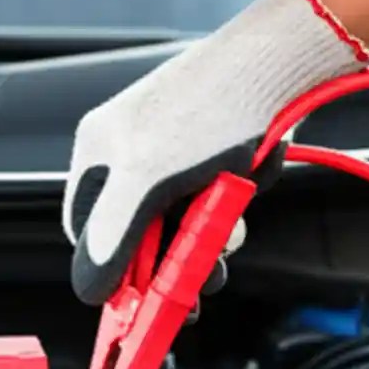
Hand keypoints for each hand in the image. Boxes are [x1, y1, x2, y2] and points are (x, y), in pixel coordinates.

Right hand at [62, 0, 368, 304]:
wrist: (281, 65)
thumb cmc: (213, 106)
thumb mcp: (148, 179)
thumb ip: (111, 237)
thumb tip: (87, 289)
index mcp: (100, 154)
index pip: (87, 235)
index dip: (112, 273)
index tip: (141, 303)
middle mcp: (131, 156)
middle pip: (138, 237)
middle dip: (170, 264)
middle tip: (196, 286)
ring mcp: (173, 159)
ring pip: (179, 228)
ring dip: (205, 244)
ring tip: (226, 242)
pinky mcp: (212, 161)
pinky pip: (212, 208)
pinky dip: (227, 215)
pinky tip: (241, 202)